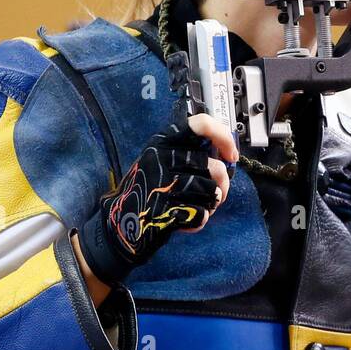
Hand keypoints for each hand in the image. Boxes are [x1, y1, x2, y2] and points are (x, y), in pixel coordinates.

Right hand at [76, 103, 236, 286]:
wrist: (119, 224)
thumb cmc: (148, 190)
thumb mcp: (161, 161)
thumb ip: (190, 154)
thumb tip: (228, 157)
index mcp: (162, 142)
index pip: (200, 125)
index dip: (223, 138)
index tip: (231, 155)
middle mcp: (160, 158)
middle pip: (214, 166)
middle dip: (223, 184)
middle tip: (218, 194)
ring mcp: (160, 183)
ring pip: (211, 190)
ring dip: (212, 204)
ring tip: (200, 207)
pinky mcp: (162, 210)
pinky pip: (200, 214)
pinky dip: (199, 221)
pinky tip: (186, 221)